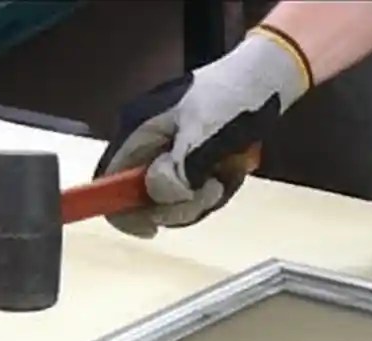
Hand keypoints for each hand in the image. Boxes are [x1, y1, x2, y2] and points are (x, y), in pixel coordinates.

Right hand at [94, 26, 310, 237]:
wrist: (264, 81)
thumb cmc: (233, 99)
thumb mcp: (206, 133)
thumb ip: (179, 167)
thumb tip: (158, 195)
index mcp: (138, 130)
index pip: (108, 180)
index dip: (121, 211)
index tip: (153, 229)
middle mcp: (147, 144)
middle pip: (144, 199)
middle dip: (181, 204)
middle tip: (214, 188)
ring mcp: (168, 153)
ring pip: (173, 199)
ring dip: (204, 196)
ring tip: (227, 171)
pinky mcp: (189, 161)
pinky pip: (194, 191)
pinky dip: (214, 187)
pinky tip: (230, 169)